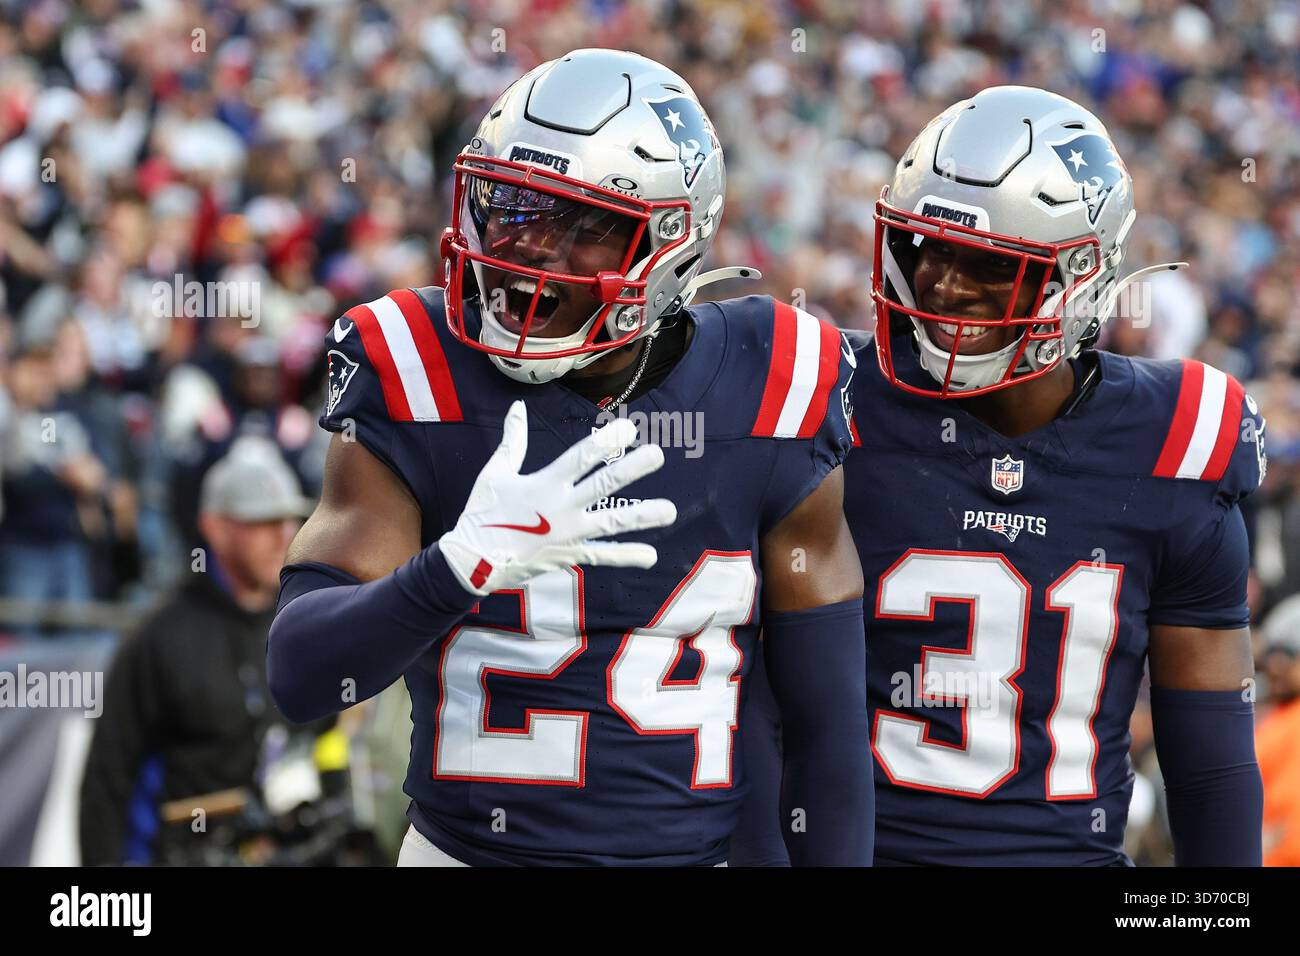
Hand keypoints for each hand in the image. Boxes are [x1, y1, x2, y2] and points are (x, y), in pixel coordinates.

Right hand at [439, 401, 676, 594]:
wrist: (473, 560)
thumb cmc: (483, 512)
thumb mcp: (496, 472)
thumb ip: (513, 440)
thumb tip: (516, 408)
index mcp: (545, 483)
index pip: (581, 457)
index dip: (606, 441)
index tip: (628, 428)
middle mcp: (562, 507)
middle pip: (605, 485)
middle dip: (632, 469)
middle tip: (657, 456)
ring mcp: (569, 533)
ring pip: (612, 522)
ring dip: (642, 516)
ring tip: (669, 511)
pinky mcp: (570, 554)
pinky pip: (603, 556)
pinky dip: (626, 556)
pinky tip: (651, 555)